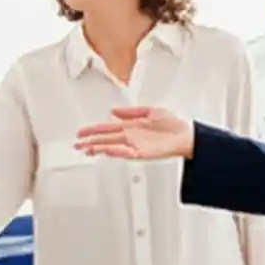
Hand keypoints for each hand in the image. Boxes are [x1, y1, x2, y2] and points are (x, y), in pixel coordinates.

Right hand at [73, 106, 193, 159]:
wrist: (187, 134)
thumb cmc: (173, 123)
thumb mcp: (150, 111)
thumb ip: (131, 112)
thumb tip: (114, 111)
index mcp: (131, 126)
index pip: (107, 128)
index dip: (93, 130)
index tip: (81, 133)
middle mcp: (130, 137)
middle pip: (105, 139)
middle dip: (90, 142)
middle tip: (76, 145)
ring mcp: (135, 146)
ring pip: (111, 147)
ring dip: (98, 148)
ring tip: (86, 149)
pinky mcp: (142, 153)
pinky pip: (125, 153)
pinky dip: (114, 151)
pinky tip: (105, 150)